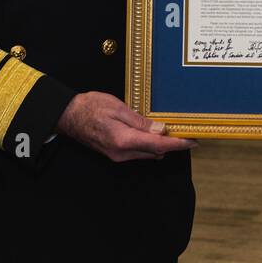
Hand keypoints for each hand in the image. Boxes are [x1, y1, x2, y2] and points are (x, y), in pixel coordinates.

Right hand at [56, 90, 196, 161]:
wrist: (68, 115)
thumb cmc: (91, 107)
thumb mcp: (118, 108)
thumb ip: (141, 121)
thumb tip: (161, 130)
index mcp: (123, 140)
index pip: (158, 146)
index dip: (177, 144)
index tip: (193, 141)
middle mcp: (121, 153)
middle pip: (155, 152)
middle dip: (173, 145)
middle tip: (188, 135)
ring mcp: (117, 156)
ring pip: (147, 154)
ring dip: (162, 146)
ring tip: (175, 134)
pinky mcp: (114, 154)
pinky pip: (138, 153)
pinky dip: (149, 146)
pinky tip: (155, 137)